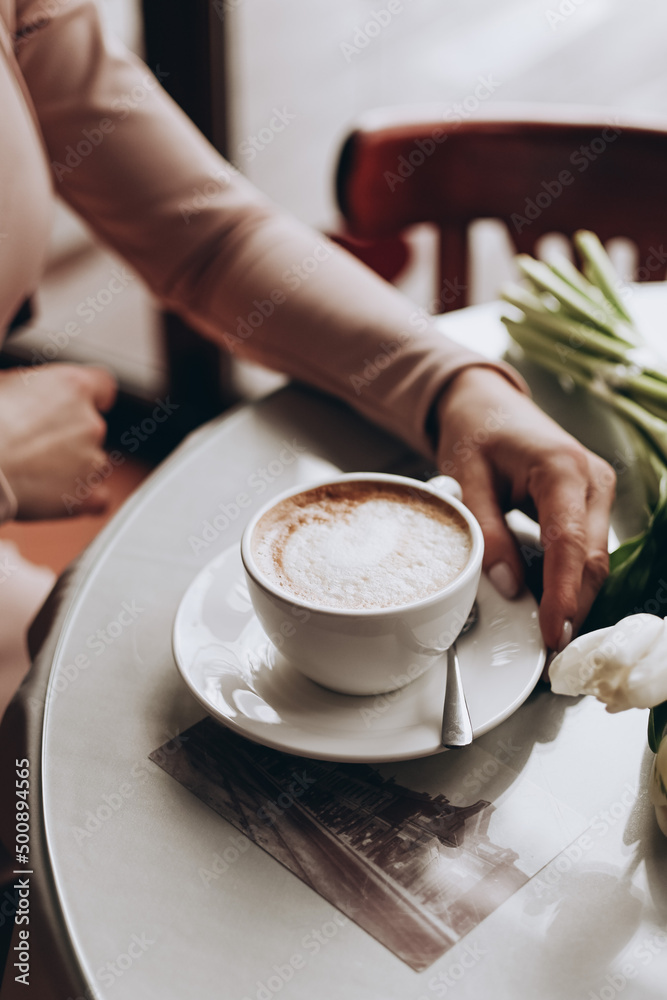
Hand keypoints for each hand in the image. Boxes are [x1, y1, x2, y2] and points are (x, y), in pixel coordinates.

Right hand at [0, 364, 117, 519]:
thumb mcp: (6, 384)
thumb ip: (33, 387)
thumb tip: (28, 394)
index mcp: (73, 387)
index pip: (103, 385)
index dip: (94, 396)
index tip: (89, 401)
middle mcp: (90, 423)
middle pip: (93, 427)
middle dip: (70, 434)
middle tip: (35, 441)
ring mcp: (90, 461)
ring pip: (93, 462)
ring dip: (73, 465)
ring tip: (35, 468)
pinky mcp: (82, 495)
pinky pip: (98, 498)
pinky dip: (84, 498)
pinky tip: (62, 495)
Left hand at [435, 367, 614, 651]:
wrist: (487, 403)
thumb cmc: (475, 432)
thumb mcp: (466, 477)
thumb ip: (487, 531)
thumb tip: (508, 587)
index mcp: (562, 467)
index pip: (568, 543)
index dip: (562, 594)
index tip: (552, 633)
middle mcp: (593, 479)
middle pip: (591, 558)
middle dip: (574, 606)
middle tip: (550, 650)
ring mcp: (598, 491)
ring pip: (593, 557)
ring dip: (574, 596)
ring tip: (548, 632)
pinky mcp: (591, 503)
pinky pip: (586, 548)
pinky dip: (570, 578)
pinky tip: (550, 602)